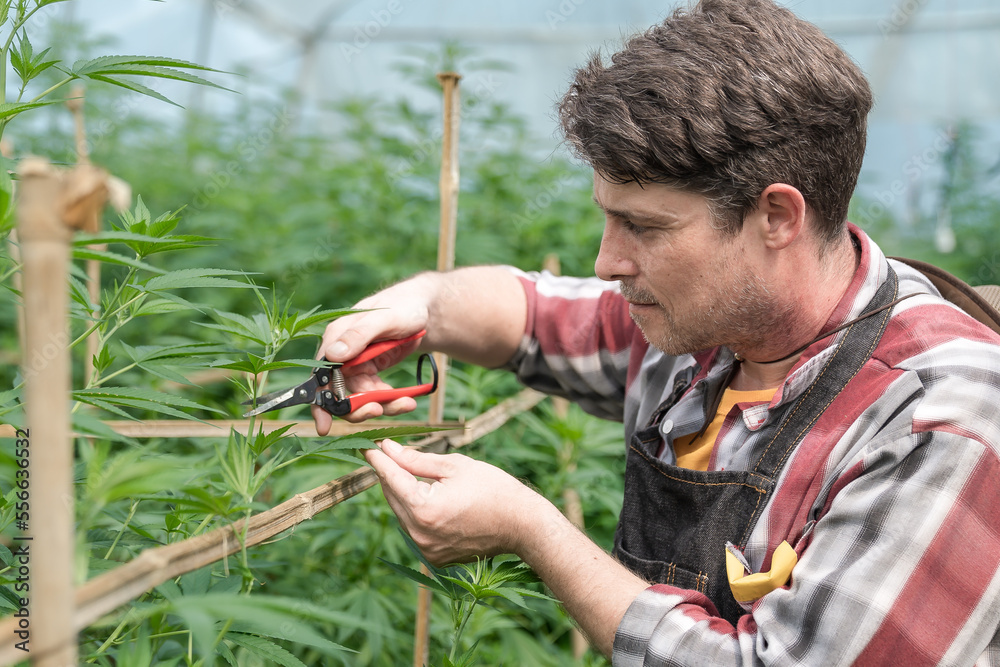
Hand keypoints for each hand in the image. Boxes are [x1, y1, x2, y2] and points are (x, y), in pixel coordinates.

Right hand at [313, 275, 434, 433]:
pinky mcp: (372, 371)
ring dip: (381, 405)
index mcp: (337, 338)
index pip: (320, 375)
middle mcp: (342, 354)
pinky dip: (390, 400)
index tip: (324, 426)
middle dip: (357, 408)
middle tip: (379, 410)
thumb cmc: (403, 306)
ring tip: (406, 403)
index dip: (320, 403)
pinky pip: (375, 393)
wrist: (424, 308)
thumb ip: (359, 335)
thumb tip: (332, 354)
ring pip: (360, 397)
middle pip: (339, 393)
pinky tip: (407, 399)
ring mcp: (357, 364)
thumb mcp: (384, 318)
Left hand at [365, 439, 548, 565]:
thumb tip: (389, 449)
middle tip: (388, 453)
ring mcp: (426, 550)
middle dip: (389, 474)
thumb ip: (416, 460)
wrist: (522, 526)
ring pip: (401, 514)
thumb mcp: (454, 466)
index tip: (368, 445)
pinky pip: (414, 529)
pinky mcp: (434, 557)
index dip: (378, 459)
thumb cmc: (494, 489)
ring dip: (402, 493)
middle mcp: (420, 534)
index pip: (390, 478)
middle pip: (392, 497)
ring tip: (411, 473)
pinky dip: (415, 512)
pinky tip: (426, 497)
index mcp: (424, 509)